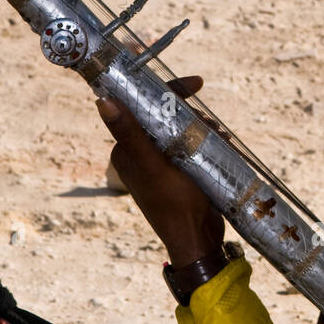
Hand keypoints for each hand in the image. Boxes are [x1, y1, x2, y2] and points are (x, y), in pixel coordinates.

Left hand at [96, 75, 224, 267]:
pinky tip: (221, 145)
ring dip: (202, 128)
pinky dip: (205, 141)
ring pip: (180, 130)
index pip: (142, 108)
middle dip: (191, 114)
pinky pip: (190, 146)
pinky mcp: (177, 174)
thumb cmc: (175, 205)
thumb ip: (129, 134)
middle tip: (211, 123)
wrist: (197, 240)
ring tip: (220, 136)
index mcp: (126, 151)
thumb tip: (101, 100)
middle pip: (164, 117)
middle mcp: (139, 155)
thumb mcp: (154, 165)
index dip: (167, 91)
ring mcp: (158, 165)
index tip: (197, 83)